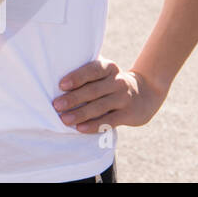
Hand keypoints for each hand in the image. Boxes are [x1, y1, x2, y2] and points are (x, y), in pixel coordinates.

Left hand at [52, 56, 167, 132]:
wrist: (146, 93)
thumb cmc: (111, 82)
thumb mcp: (104, 73)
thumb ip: (86, 74)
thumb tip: (52, 77)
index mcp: (109, 68)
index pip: (92, 70)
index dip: (77, 77)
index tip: (61, 85)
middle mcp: (118, 81)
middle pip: (93, 90)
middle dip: (73, 98)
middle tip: (56, 105)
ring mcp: (124, 98)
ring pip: (100, 107)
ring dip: (80, 114)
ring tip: (64, 119)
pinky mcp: (128, 114)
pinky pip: (109, 121)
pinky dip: (94, 125)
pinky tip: (80, 128)